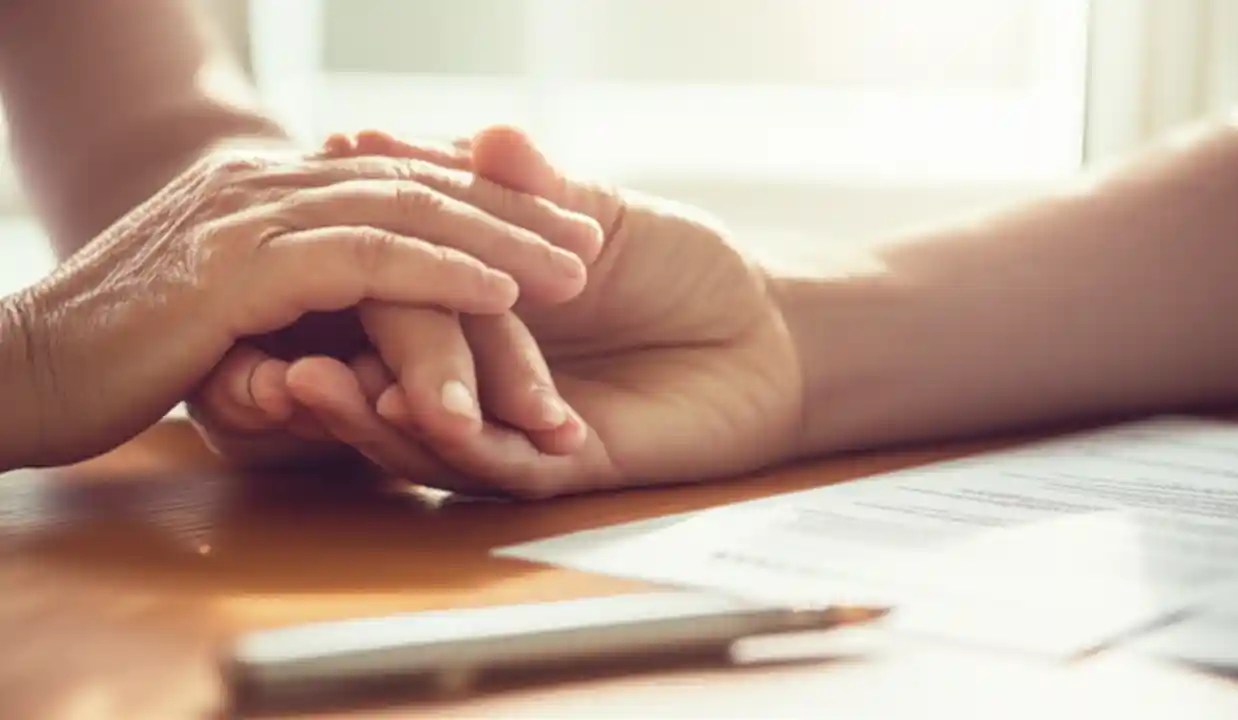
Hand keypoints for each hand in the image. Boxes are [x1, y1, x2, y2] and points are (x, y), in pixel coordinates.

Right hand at [0, 146, 599, 469]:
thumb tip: (360, 308)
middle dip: (515, 208)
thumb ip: (291, 288)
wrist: (21, 368)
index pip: (399, 180)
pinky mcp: (244, 269)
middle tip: (593, 230)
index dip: (481, 200)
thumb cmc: (122, 352)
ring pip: (410, 211)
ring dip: (502, 237)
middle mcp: (272, 186)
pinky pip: (370, 260)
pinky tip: (505, 290)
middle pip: (422, 182)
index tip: (552, 222)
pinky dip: (444, 271)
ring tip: (579, 262)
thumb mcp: (221, 305)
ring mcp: (257, 219)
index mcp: (272, 191)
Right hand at [265, 128, 804, 496]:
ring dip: (360, 409)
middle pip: (393, 368)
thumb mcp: (605, 215)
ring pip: (424, 429)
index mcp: (484, 306)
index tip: (295, 241)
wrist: (771, 331)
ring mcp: (520, 420)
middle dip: (332, 355)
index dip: (352, 268)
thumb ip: (542, 186)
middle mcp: (488, 369)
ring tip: (304, 382)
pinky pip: (493, 462)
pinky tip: (399, 409)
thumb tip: (482, 132)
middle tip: (268, 337)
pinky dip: (445, 438)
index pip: (400, 292)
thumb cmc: (691, 267)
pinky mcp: (562, 465)